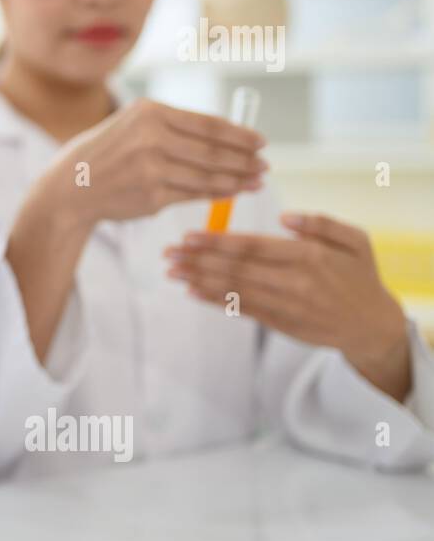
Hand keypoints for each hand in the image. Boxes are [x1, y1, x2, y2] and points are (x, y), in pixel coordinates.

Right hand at [37, 98, 265, 225]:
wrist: (70, 186)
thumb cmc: (108, 152)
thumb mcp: (134, 125)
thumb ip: (174, 127)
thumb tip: (228, 135)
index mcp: (150, 113)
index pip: (209, 124)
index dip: (240, 135)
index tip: (262, 142)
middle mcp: (151, 138)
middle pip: (214, 151)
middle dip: (245, 160)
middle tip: (265, 166)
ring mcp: (151, 169)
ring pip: (208, 176)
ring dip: (237, 180)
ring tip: (255, 181)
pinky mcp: (151, 196)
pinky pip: (194, 195)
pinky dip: (217, 194)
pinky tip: (231, 192)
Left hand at [164, 213, 411, 400]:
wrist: (371, 324)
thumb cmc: (360, 274)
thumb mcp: (356, 240)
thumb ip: (322, 224)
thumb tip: (285, 217)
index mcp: (310, 256)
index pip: (254, 247)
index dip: (218, 242)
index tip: (189, 235)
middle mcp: (295, 282)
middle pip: (237, 269)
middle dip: (198, 260)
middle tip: (168, 253)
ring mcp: (287, 306)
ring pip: (236, 291)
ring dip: (200, 281)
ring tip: (172, 272)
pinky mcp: (281, 324)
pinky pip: (243, 310)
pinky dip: (216, 301)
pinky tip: (193, 292)